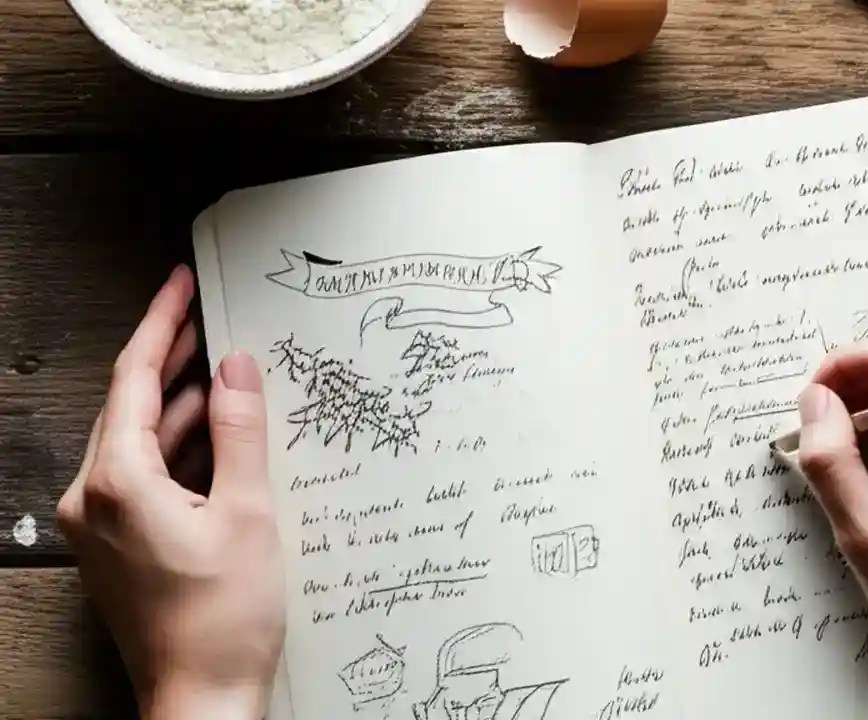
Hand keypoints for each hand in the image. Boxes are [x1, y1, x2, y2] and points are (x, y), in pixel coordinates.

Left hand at [55, 265, 284, 719]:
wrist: (202, 698)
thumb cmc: (224, 617)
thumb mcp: (248, 512)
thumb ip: (241, 431)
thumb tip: (238, 366)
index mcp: (117, 483)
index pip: (135, 379)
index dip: (163, 324)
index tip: (183, 284)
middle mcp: (93, 499)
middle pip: (130, 405)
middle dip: (171, 358)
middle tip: (207, 314)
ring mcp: (101, 525)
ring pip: (138, 440)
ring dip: (180, 405)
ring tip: (225, 368)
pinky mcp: (119, 546)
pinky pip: (143, 475)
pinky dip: (179, 448)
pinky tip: (218, 436)